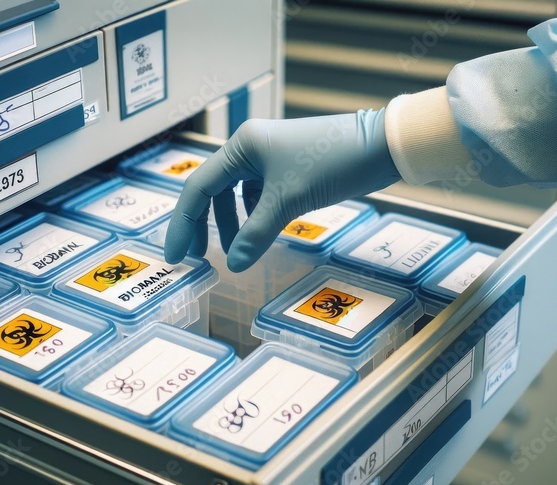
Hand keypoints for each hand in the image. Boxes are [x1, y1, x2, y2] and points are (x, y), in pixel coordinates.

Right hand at [164, 109, 399, 270]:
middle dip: (205, 226)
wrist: (380, 147)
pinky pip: (259, 198)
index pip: (197, 188)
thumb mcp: (288, 201)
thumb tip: (234, 265)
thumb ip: (256, 234)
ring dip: (232, 226)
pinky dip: (255, 219)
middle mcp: (250, 149)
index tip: (176, 256)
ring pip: (237, 197)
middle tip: (200, 259)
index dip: (183, 224)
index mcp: (241, 147)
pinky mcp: (288, 170)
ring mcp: (269, 159)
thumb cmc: (331, 163)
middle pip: (213, 192)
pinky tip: (260, 236)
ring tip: (236, 253)